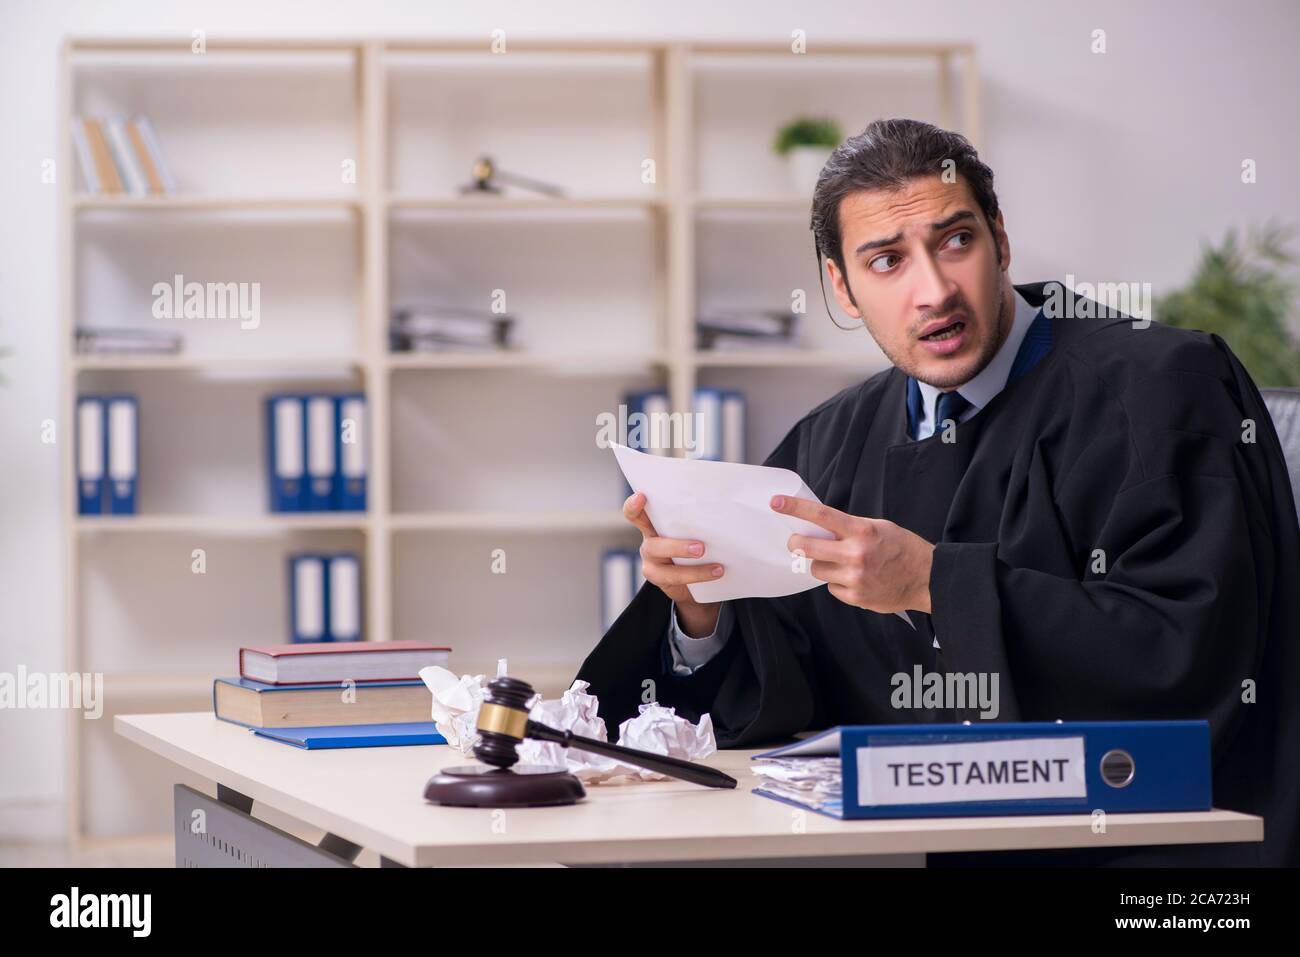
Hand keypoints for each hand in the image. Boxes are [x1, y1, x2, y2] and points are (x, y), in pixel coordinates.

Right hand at [623, 492, 722, 633]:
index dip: (633, 506)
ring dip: (692, 569)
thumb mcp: (691, 526)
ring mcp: (653, 564)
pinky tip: (717, 572)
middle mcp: (649, 544)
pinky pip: (677, 580)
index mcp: (653, 525)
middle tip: (701, 548)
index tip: (642, 497)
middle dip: (676, 547)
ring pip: (665, 570)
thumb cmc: (693, 542)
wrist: (694, 581)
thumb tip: (722, 502)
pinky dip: (699, 576)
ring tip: (717, 567)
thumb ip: (694, 518)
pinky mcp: (661, 581)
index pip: (635, 514)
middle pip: (653, 545)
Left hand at [774, 495, 934, 613]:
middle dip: (796, 543)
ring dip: (821, 565)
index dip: (795, 508)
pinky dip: (837, 583)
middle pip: (807, 547)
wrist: (928, 579)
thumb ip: (851, 527)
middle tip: (796, 542)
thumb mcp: (879, 527)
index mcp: (862, 531)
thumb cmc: (903, 549)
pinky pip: (831, 588)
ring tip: (840, 563)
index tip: (776, 503)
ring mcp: (855, 578)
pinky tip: (854, 579)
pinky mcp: (856, 597)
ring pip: (816, 570)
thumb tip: (820, 527)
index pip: (821, 515)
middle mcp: (856, 554)